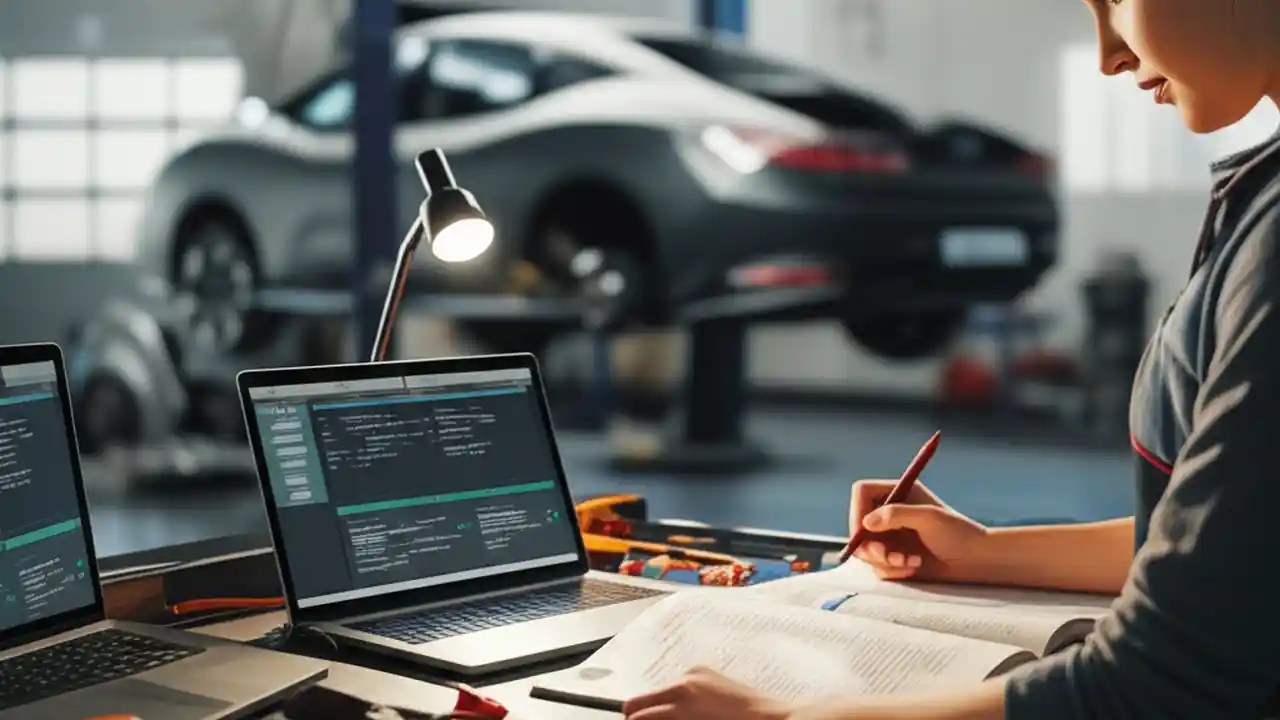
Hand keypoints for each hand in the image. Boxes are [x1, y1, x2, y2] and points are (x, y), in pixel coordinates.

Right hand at [623, 667, 793, 719]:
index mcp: (682, 701)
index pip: (637, 715)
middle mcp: (685, 682)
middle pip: (638, 701)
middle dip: (639, 717)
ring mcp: (695, 674)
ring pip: (659, 694)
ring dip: (660, 709)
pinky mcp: (704, 672)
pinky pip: (678, 686)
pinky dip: (676, 700)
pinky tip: (691, 713)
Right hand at [848, 479, 988, 581]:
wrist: (976, 562)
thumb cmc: (959, 534)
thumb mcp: (929, 518)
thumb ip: (896, 514)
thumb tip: (866, 522)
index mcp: (898, 492)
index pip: (862, 493)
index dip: (857, 511)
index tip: (864, 532)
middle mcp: (890, 511)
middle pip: (857, 524)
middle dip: (870, 544)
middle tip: (887, 555)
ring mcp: (890, 535)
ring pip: (865, 548)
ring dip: (884, 559)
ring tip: (909, 562)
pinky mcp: (893, 556)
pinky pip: (876, 565)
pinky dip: (892, 570)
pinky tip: (913, 567)